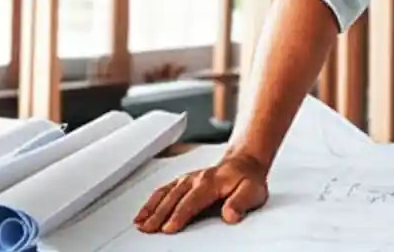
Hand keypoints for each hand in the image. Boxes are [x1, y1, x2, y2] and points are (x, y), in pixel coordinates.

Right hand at [133, 153, 269, 233]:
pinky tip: (142, 214)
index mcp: (212, 182)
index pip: (192, 201)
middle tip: (148, 230)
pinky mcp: (182, 182)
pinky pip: (163, 191)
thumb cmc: (247, 180)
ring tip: (141, 224)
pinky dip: (151, 202)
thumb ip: (241, 203)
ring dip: (152, 209)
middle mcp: (196, 179)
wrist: (244, 163)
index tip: (169, 228)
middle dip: (160, 215)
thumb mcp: (253, 191)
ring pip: (166, 194)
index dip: (180, 215)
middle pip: (174, 199)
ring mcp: (187, 180)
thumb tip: (230, 215)